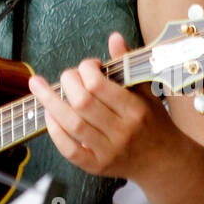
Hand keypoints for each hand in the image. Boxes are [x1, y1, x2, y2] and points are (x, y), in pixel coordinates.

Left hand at [28, 31, 173, 179]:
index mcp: (136, 110)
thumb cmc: (154, 121)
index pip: (99, 85)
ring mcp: (109, 151)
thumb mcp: (146, 90)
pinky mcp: (97, 166)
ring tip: (38, 87)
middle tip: (67, 76)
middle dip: (67, 82)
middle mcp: (122, 132)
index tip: (88, 65)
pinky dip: (55, 132)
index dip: (86, 69)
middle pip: (82, 103)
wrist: (164, 162)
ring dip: (50, 103)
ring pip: (72, 125)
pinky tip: (49, 115)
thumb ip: (127, 64)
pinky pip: (70, 150)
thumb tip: (114, 37)